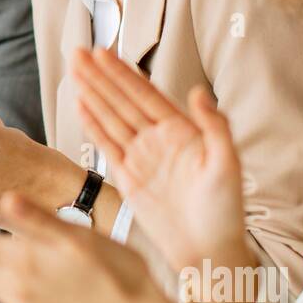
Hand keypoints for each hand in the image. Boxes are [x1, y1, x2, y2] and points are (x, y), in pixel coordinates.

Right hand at [72, 47, 247, 272]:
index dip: (124, 73)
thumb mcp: (227, 164)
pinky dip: (92, 126)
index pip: (146, 94)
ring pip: (110, 118)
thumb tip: (198, 93)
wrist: (209, 250)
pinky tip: (80, 106)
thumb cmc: (225, 210)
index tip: (105, 52)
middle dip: (100, 76)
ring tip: (74, 71)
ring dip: (92, 94)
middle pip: (122, 101)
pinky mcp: (128, 179)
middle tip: (79, 53)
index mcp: (182, 131)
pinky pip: (106, 146)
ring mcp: (141, 158)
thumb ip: (214, 126)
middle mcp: (158, 140)